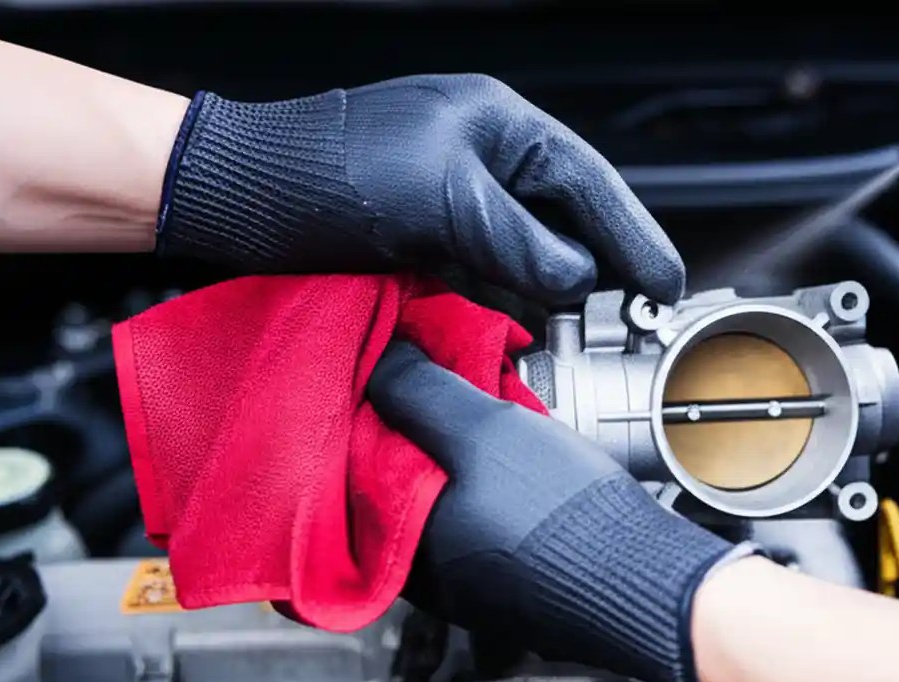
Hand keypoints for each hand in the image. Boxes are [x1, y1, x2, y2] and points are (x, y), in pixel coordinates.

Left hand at [155, 74, 683, 304]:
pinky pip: (483, 276)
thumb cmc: (324, 173)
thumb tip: (579, 280)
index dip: (634, 238)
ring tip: (580, 338)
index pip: (588, 184)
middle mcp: (482, 159)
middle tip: (630, 321)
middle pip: (564, 222)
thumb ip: (521, 242)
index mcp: (498, 126)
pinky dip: (503, 305)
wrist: (233, 195)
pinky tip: (517, 332)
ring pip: (526, 254)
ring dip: (548, 296)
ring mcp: (451, 200)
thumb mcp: (440, 203)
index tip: (665, 288)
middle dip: (596, 272)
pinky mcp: (422, 239)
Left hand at [366, 341, 749, 681]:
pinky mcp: (504, 580)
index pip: (359, 456)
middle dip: (427, 425)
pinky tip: (523, 460)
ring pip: (444, 495)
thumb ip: (421, 391)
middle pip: (401, 476)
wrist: (642, 576)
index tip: (415, 368)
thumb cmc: (561, 513)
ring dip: (462, 452)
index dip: (388, 402)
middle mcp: (420, 571)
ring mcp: (464, 581)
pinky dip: (489, 484)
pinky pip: (479, 518)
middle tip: (463, 386)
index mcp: (395, 538)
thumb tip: (381, 359)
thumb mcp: (482, 428)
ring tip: (499, 416)